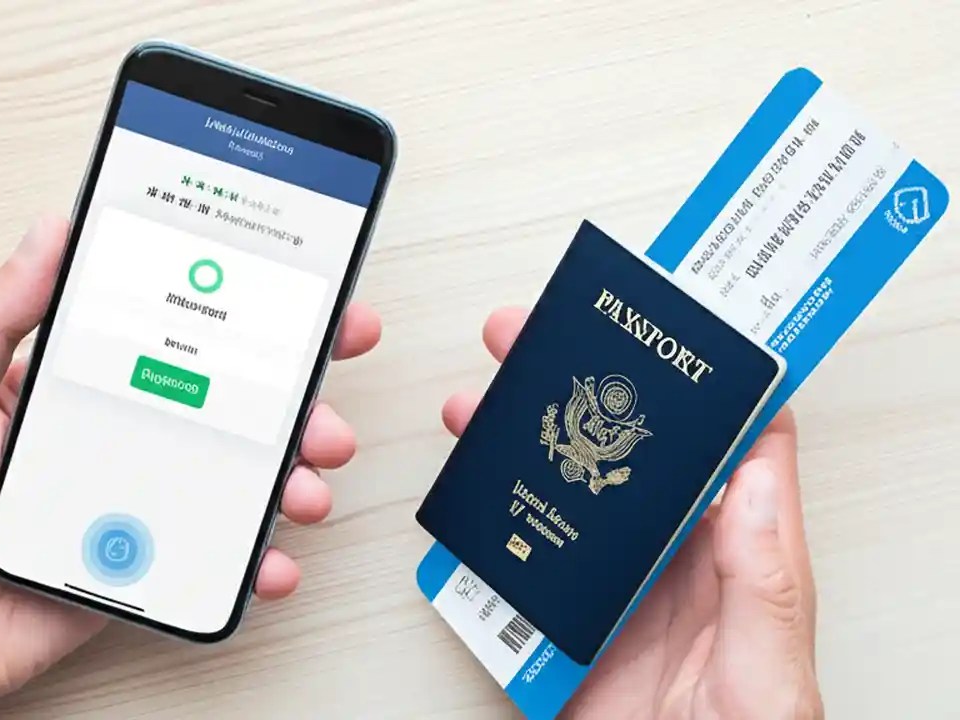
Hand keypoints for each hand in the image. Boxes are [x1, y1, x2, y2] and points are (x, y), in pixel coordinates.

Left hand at [0, 216, 381, 718]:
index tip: (297, 292)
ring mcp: (131, 499)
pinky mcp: (141, 562)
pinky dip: (256, 556)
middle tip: (327, 391)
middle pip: (220, 400)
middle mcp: (108, 433)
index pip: (162, 326)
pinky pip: (214, 552)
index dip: (235, 306)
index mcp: (64, 384)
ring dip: (289, 474)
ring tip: (306, 484)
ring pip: (233, 475)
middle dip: (291, 395)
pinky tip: (270, 557)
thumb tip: (49, 233)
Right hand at [442, 307, 822, 719]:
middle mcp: (678, 561)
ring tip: (482, 404)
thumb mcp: (766, 677)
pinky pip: (525, 561)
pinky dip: (491, 522)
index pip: (738, 444)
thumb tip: (751, 478)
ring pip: (568, 492)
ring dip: (524, 442)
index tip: (675, 320)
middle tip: (538, 338)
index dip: (714, 376)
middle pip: (633, 450)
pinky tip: (465, 492)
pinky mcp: (568, 626)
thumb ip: (762, 584)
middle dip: (582, 384)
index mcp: (741, 557)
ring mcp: (618, 590)